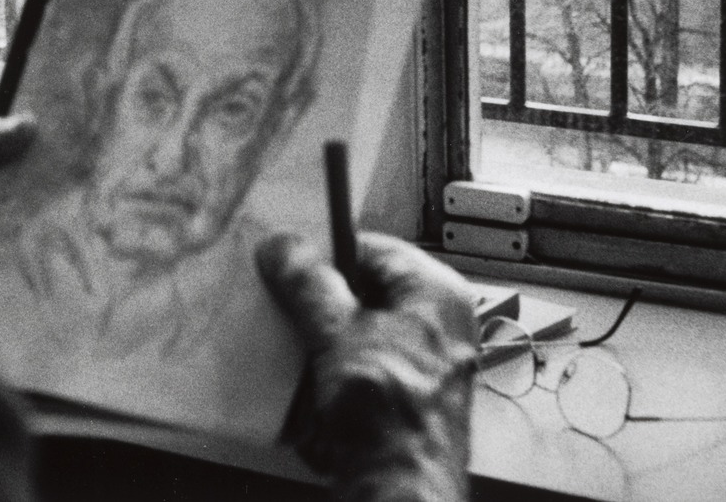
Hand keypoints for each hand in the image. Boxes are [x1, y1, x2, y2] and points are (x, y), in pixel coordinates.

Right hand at [257, 233, 477, 501]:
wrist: (399, 493)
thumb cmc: (395, 423)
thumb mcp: (337, 333)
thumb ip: (308, 284)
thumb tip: (287, 250)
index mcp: (438, 296)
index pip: (374, 248)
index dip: (328, 251)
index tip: (290, 258)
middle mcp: (437, 328)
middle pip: (363, 294)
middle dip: (320, 304)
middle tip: (288, 306)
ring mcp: (418, 366)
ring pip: (354, 334)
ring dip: (319, 343)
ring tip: (300, 356)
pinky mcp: (399, 401)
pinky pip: (354, 371)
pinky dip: (328, 376)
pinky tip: (310, 391)